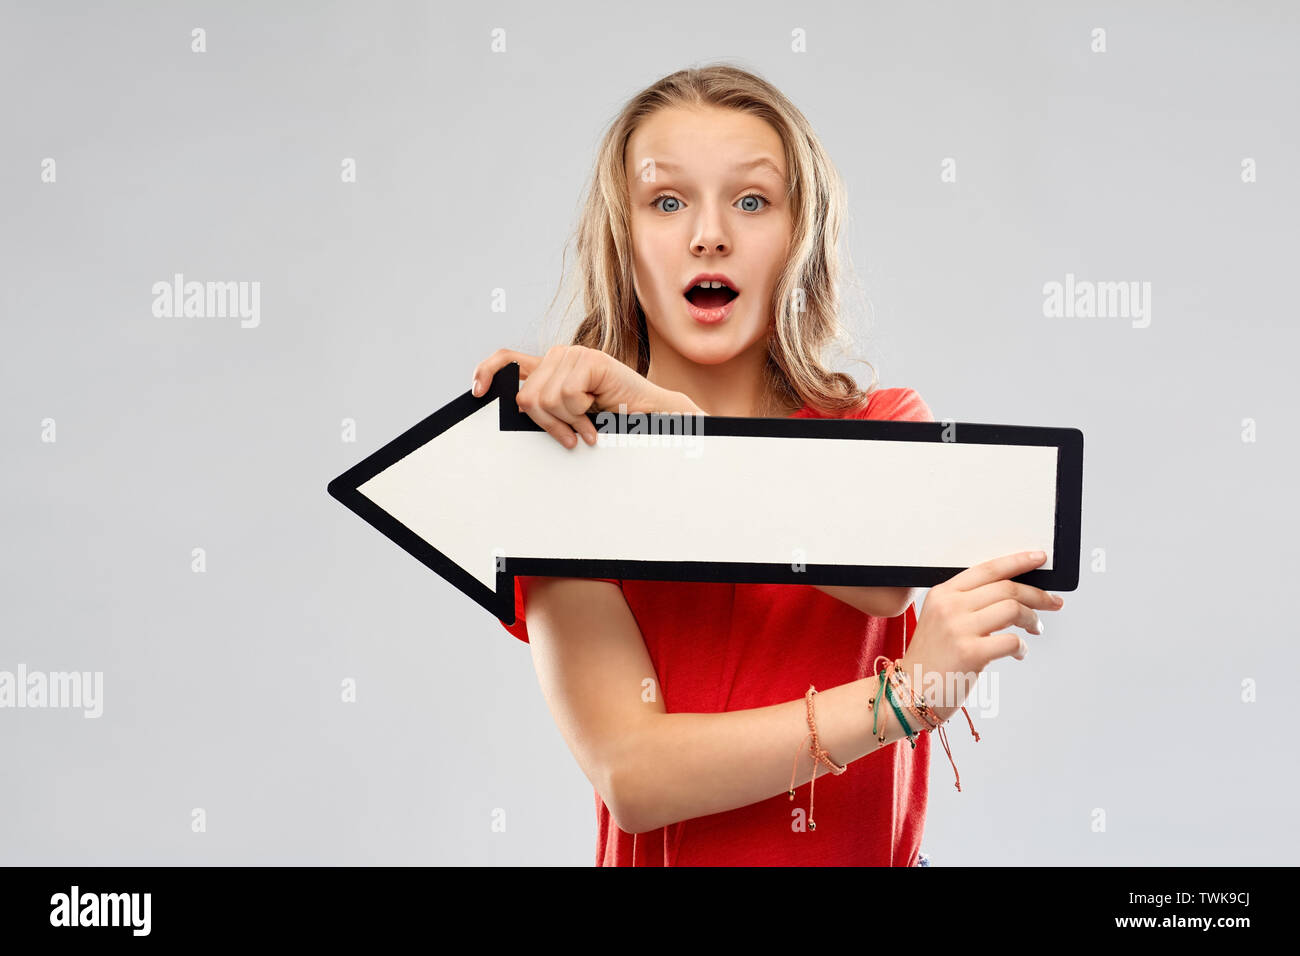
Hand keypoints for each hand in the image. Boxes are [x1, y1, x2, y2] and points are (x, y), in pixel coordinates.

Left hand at [471, 345, 692, 448]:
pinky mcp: (590, 360)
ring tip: (589, 424)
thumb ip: (543, 406)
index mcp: (551, 367)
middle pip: (526, 396)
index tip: (477, 392)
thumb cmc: (613, 418)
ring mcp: (575, 355)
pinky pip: (567, 397)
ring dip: (569, 422)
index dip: (488, 372)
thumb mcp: (569, 414)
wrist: (650, 417)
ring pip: (546, 400)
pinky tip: (598, 414)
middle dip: (548, 423)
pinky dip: (582, 415)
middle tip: (572, 433)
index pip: (508, 359)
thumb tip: (514, 408)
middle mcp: (560, 356)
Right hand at [896, 551, 1062, 723]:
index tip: (1039, 558)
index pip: (988, 568)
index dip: (1018, 561)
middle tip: (1052, 602)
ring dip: (1033, 619)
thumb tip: (1014, 595)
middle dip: (1037, 594)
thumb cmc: (931, 658)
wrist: (910, 692)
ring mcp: (958, 629)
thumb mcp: (941, 620)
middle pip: (1006, 588)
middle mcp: (949, 606)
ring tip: (1036, 629)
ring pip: (1013, 609)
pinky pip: (1012, 641)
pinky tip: (1019, 653)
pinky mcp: (969, 653)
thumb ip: (969, 604)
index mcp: (943, 593)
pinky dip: (1022, 647)